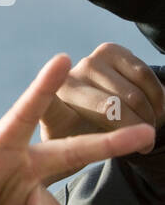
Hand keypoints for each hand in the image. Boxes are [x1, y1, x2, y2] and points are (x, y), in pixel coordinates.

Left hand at [40, 43, 162, 165]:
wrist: (93, 111)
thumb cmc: (86, 136)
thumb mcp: (81, 153)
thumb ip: (96, 150)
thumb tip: (140, 142)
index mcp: (52, 113)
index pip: (50, 105)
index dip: (50, 84)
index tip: (63, 66)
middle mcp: (66, 83)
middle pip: (111, 107)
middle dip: (136, 126)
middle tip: (146, 142)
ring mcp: (87, 64)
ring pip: (133, 94)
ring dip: (150, 113)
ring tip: (150, 125)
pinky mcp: (108, 51)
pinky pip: (144, 75)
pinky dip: (157, 95)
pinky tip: (154, 106)